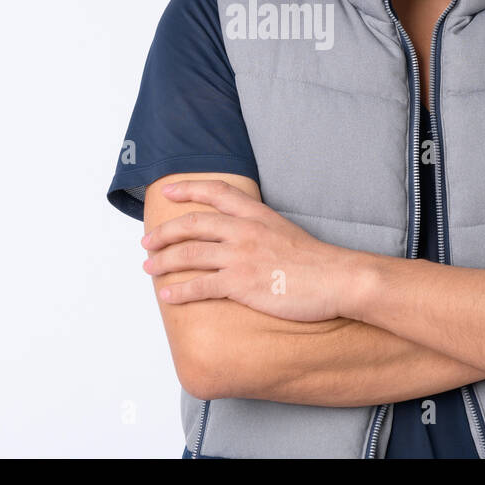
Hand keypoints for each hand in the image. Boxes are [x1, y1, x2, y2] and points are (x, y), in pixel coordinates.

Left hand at [141, 179, 350, 321]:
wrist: (337, 279)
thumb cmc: (317, 261)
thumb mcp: (286, 230)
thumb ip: (260, 228)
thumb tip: (242, 236)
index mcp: (256, 214)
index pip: (216, 192)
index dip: (189, 189)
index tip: (168, 191)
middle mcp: (244, 230)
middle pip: (193, 224)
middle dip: (164, 232)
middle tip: (148, 241)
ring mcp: (241, 257)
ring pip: (190, 254)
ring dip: (164, 261)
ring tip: (149, 268)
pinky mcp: (241, 284)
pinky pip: (200, 286)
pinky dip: (179, 291)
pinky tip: (167, 295)